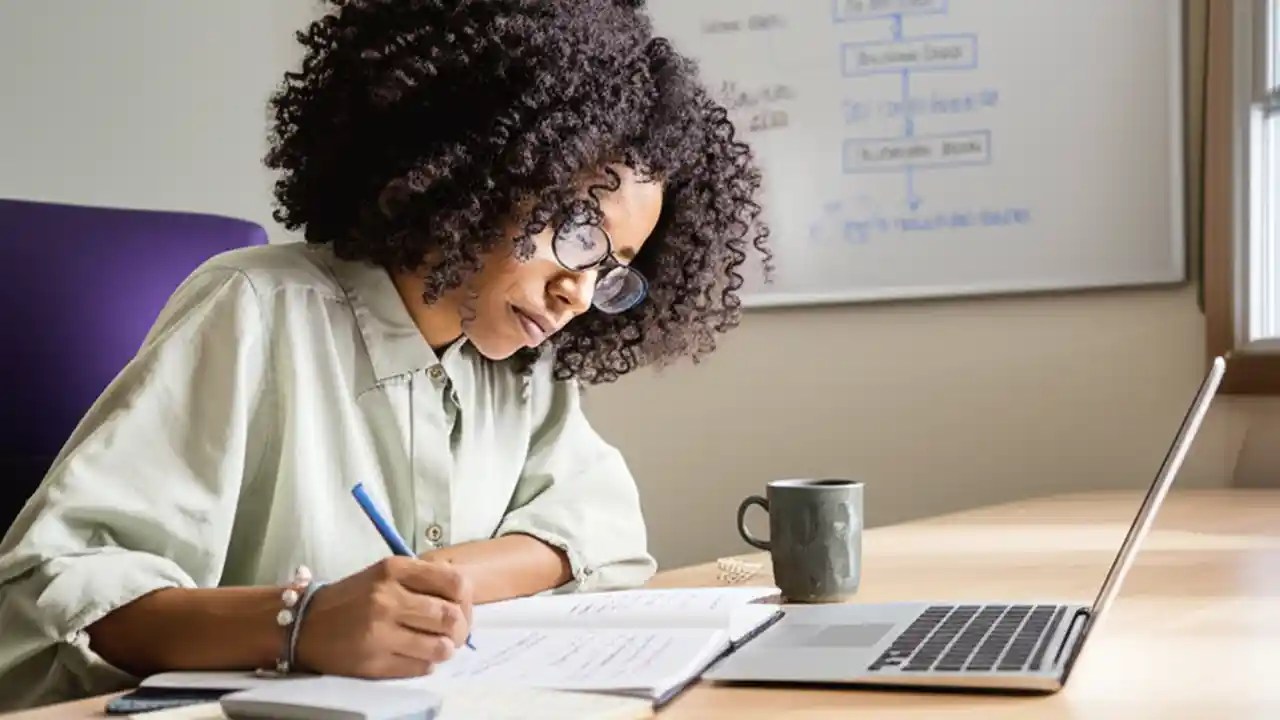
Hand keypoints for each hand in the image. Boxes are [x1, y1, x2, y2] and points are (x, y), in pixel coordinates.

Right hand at [294, 557, 472, 677]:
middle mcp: (388, 598)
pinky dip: (426, 663)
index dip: (465, 599)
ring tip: (436, 645)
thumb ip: (422, 578)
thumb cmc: (352, 598)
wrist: (305, 624)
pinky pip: (422, 667)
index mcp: (394, 570)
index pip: (455, 583)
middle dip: (459, 628)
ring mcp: (381, 633)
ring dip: (444, 649)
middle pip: (452, 618)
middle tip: (452, 632)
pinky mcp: (374, 662)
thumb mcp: (385, 573)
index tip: (459, 605)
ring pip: (441, 647)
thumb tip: (463, 593)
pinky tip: (416, 655)